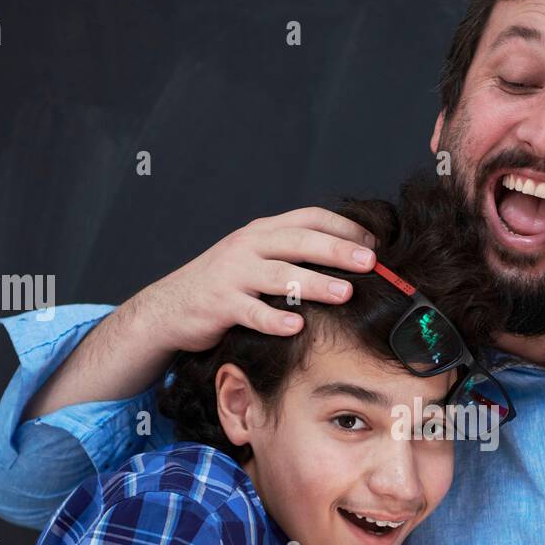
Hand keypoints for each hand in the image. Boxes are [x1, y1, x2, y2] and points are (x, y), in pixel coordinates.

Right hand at [135, 207, 378, 352]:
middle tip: (370, 262)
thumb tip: (347, 262)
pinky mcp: (220, 304)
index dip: (344, 228)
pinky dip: (274, 319)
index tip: (374, 243)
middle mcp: (249, 246)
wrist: (170, 307)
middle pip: (300, 242)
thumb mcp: (257, 259)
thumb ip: (292, 256)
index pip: (309, 218)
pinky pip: (251, 312)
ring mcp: (233, 274)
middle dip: (338, 250)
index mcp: (263, 231)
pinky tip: (296, 326)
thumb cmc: (225, 285)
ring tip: (345, 293)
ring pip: (280, 276)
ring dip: (315, 283)